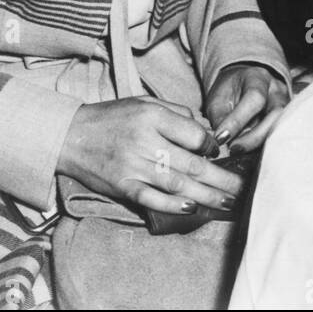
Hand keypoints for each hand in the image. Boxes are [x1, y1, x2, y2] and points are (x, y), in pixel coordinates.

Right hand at [57, 96, 242, 215]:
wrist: (70, 135)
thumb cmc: (112, 117)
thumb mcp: (143, 103)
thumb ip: (175, 113)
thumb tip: (204, 131)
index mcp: (152, 117)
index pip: (194, 134)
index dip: (212, 146)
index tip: (219, 153)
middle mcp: (145, 141)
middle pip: (191, 163)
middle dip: (221, 178)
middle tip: (242, 188)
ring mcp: (133, 166)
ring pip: (177, 183)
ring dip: (206, 195)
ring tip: (227, 202)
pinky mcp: (122, 186)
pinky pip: (152, 198)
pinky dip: (172, 204)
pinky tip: (191, 207)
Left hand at [205, 63, 290, 151]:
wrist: (244, 83)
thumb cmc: (230, 91)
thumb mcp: (218, 98)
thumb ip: (220, 118)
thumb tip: (222, 140)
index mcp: (258, 79)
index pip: (255, 98)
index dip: (238, 121)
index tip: (221, 137)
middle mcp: (278, 91)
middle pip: (275, 115)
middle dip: (253, 137)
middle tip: (233, 148)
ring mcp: (286, 107)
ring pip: (280, 128)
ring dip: (258, 143)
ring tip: (238, 149)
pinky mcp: (287, 121)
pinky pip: (278, 136)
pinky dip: (262, 145)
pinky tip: (248, 148)